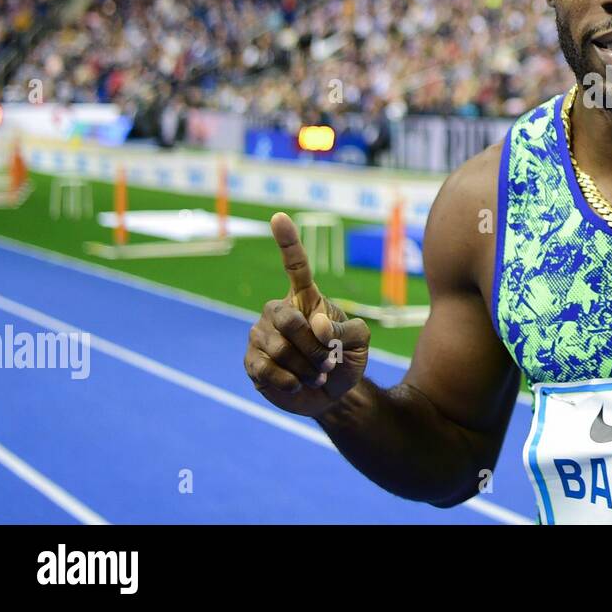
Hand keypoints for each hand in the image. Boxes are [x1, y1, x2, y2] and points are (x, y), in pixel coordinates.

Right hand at [243, 212, 370, 417]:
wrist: (332, 394)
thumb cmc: (345, 359)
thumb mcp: (360, 342)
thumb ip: (345, 328)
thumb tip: (316, 323)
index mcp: (305, 298)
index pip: (295, 266)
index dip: (287, 242)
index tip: (279, 217)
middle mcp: (278, 311)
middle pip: (288, 320)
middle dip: (313, 347)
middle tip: (328, 364)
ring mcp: (261, 335)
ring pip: (279, 348)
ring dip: (306, 368)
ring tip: (316, 375)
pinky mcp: (251, 361)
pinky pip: (265, 368)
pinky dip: (288, 381)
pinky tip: (297, 384)